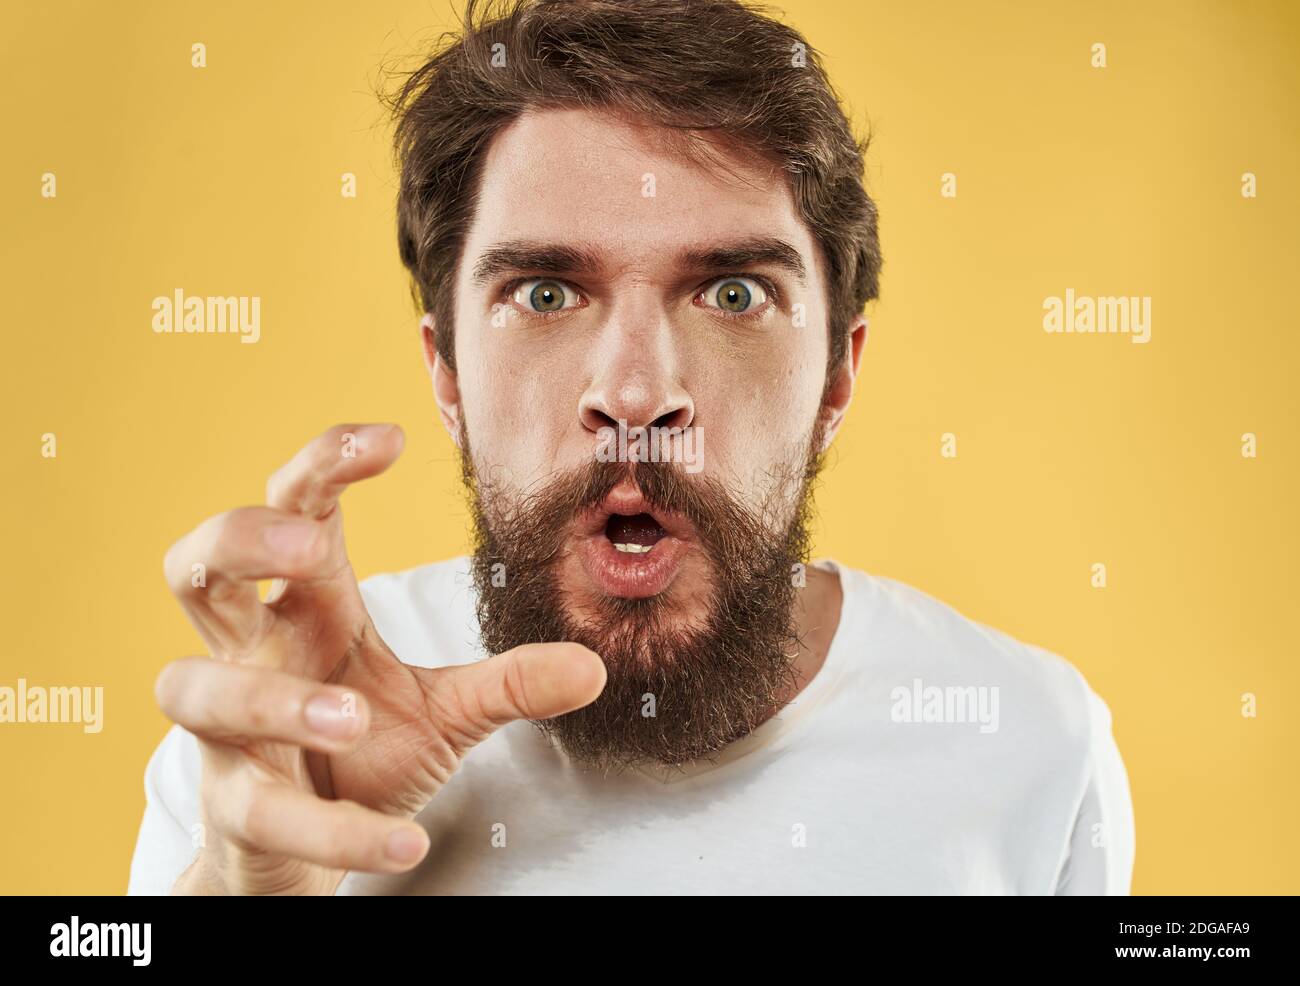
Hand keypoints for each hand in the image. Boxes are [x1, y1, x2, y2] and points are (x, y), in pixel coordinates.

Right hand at [155, 423, 605, 894]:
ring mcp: (228, 733)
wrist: (305, 853)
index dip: (324, 465)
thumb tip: (595, 666)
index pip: (294, 511)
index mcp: (309, 610)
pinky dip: (333, 830)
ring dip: (275, 699)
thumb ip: (510, 683)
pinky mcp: (236, 809)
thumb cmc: (360, 754)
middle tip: (308, 543)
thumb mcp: (445, 710)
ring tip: (351, 715)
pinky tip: (403, 843)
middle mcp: (254, 655)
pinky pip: (264, 812)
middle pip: (197, 569)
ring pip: (199, 689)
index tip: (390, 438)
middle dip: (238, 540)